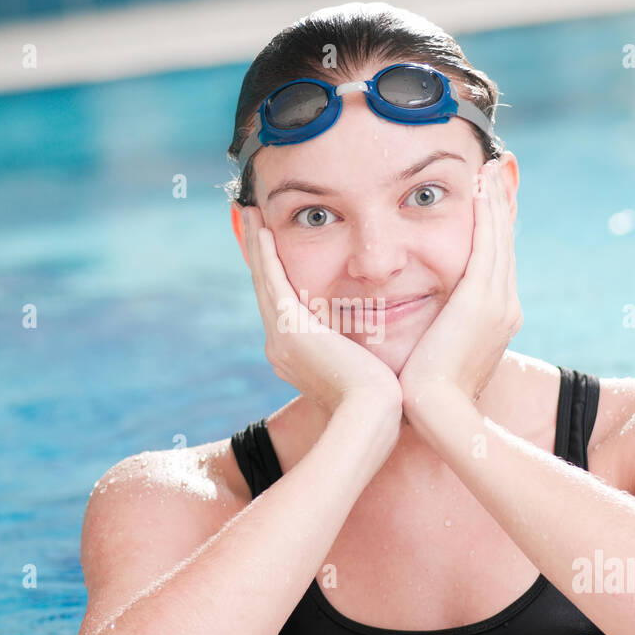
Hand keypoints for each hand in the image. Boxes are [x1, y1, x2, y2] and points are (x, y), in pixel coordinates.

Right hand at [240, 206, 402, 418]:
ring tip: (252, 216)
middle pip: (268, 291)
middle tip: (253, 225)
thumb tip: (382, 347)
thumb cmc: (382, 405)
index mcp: (297, 359)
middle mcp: (281, 348)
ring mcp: (281, 338)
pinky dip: (266, 253)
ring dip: (259, 246)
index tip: (277, 254)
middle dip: (262, 258)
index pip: (284, 309)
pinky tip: (262, 228)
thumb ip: (366, 356)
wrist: (372, 418)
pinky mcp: (289, 328)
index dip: (278, 278)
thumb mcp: (368, 374)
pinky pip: (272, 279)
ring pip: (265, 280)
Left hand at [398, 159, 522, 412]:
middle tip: (494, 170)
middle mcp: (504, 307)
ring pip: (500, 238)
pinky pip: (488, 243)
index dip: (491, 229)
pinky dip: (488, 212)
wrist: (436, 414)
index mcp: (492, 320)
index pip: (493, 262)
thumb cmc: (422, 395)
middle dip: (500, 206)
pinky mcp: (483, 300)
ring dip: (495, 200)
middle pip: (504, 244)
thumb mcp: (431, 354)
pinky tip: (481, 185)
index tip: (484, 200)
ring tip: (489, 167)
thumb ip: (428, 331)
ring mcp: (499, 302)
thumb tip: (411, 323)